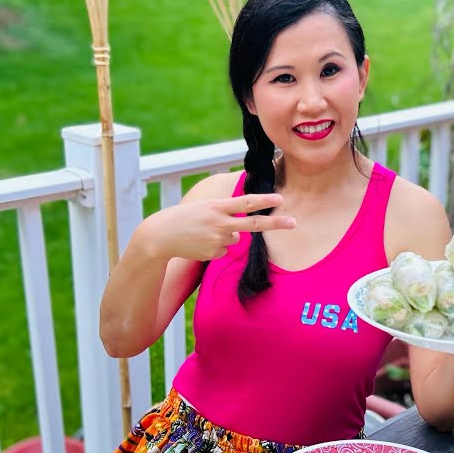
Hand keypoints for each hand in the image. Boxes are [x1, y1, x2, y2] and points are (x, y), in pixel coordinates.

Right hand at [139, 192, 295, 260]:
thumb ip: (223, 213)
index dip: (264, 200)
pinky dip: (214, 247)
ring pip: (234, 238)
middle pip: (253, 224)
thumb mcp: (203, 207)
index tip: (280, 198)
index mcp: (216, 207)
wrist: (159, 236)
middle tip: (294, 223)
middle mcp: (219, 223)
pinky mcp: (212, 254)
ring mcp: (216, 240)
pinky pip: (223, 250)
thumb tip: (240, 232)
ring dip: (223, 236)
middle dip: (275, 223)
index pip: (244, 203)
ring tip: (202, 233)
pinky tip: (199, 243)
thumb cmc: (182, 218)